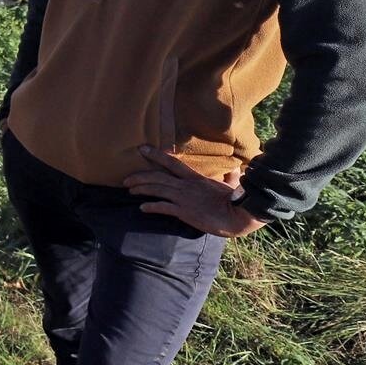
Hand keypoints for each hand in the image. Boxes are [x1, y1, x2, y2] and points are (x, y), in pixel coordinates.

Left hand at [127, 146, 265, 237]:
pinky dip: (151, 207)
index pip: (172, 162)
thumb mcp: (231, 185)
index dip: (155, 155)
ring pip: (156, 190)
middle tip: (126, 180)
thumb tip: (236, 170)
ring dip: (141, 189)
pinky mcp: (184, 212)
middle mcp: (186, 185)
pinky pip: (163, 207)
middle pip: (158, 176)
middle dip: (140, 177)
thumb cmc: (236, 200)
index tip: (142, 149)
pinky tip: (142, 208)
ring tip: (130, 191)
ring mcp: (184, 198)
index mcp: (196, 178)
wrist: (239, 215)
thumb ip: (229, 177)